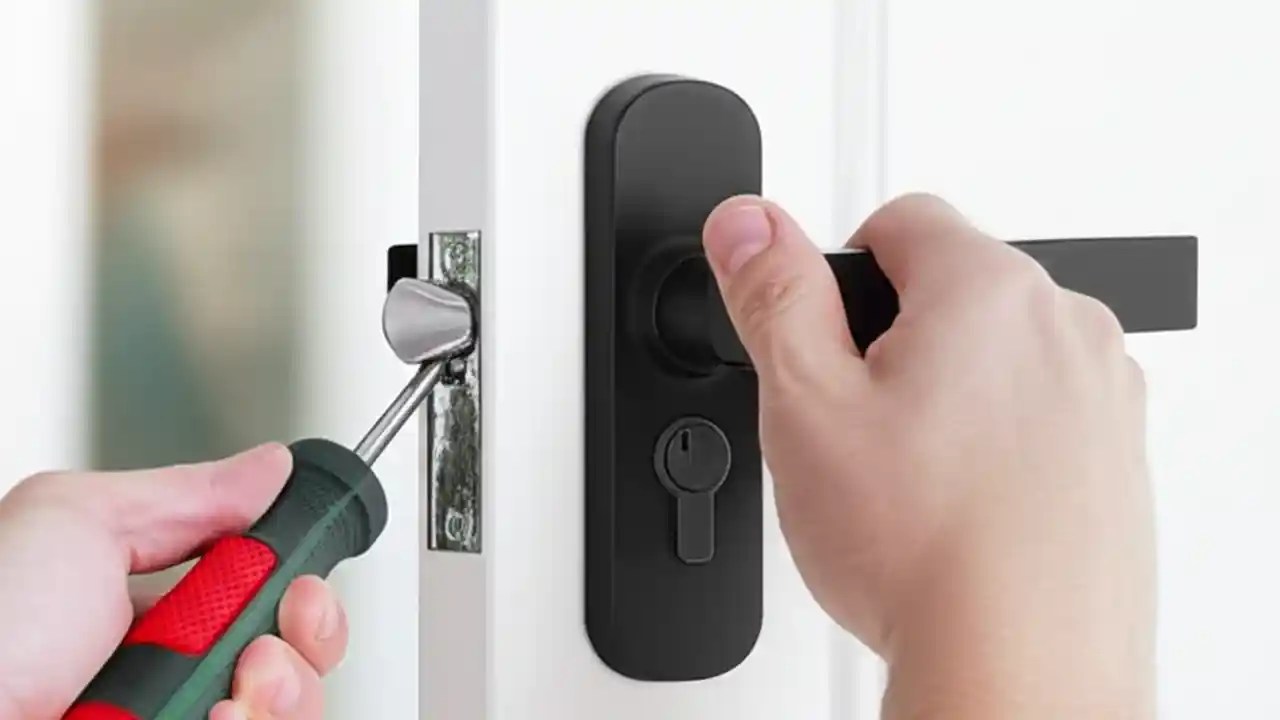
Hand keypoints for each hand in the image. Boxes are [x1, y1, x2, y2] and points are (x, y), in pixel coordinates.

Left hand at [0, 444, 346, 719]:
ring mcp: (178, 718)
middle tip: (265, 640)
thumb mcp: (71, 526)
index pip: (270, 595)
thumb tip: (267, 467)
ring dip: (280, 694)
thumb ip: (182, 493)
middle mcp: (173, 676)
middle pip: (300, 656)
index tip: (299, 584)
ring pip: (294, 707)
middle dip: (309, 637)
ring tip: (227, 697)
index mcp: (152, 611)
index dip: (304, 588)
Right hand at [702, 194, 1154, 717]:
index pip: (899, 219)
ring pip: (996, 356)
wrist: (1019, 673)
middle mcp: (1066, 326)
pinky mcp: (1118, 458)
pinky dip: (999, 441)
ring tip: (907, 477)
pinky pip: (1041, 415)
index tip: (824, 336)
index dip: (839, 271)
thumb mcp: (804, 402)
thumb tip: (748, 223)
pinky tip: (958, 505)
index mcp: (988, 290)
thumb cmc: (927, 550)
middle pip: (952, 288)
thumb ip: (772, 292)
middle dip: (893, 337)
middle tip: (855, 422)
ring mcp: (1103, 395)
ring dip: (948, 391)